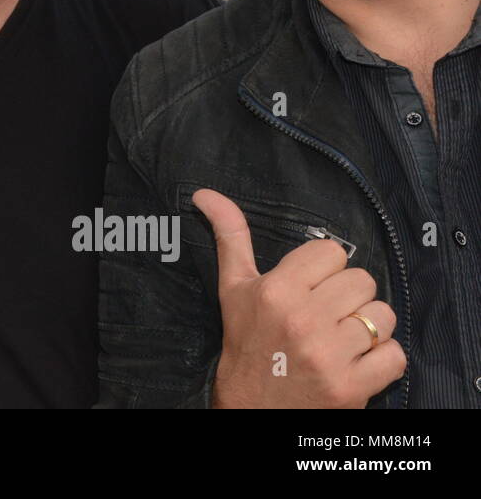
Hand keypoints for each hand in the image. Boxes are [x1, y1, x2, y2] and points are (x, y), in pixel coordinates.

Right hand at [193, 188, 405, 408]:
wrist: (250, 407)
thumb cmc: (246, 342)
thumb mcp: (234, 288)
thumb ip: (230, 236)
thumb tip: (206, 193)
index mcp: (276, 291)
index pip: (332, 252)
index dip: (324, 270)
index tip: (310, 288)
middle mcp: (303, 320)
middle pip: (362, 281)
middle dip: (347, 298)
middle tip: (325, 315)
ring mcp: (329, 356)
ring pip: (383, 316)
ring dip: (368, 328)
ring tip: (342, 338)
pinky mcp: (352, 387)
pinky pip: (395, 355)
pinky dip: (382, 360)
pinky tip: (355, 362)